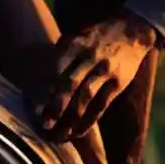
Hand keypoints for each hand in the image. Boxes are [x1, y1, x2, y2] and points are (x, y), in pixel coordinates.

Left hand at [39, 9, 156, 140]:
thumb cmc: (95, 37)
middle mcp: (89, 56)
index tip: (33, 110)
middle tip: (44, 125)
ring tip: (60, 135)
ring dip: (71, 119)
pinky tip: (77, 132)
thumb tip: (37, 85)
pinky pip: (101, 105)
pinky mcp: (118, 82)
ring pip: (85, 97)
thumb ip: (60, 57)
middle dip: (55, 107)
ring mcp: (104, 69)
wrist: (131, 28)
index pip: (54, 71)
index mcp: (73, 44)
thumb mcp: (75, 38)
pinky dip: (88, 121)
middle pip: (69, 85)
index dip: (43, 92)